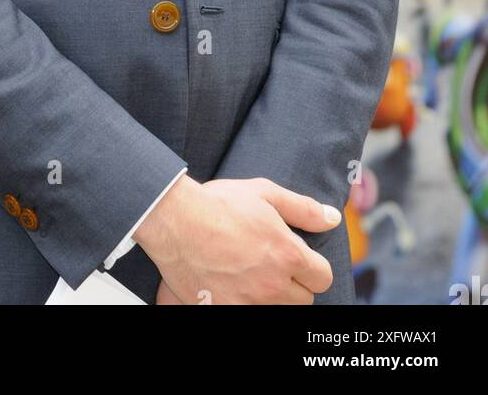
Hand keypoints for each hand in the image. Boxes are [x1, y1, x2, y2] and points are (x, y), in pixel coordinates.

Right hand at [135, 174, 339, 304]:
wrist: (175, 222)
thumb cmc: (218, 204)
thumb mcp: (265, 193)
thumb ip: (304, 209)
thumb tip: (333, 218)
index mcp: (288, 254)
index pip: (323, 277)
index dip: (313, 266)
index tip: (299, 258)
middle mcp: (273, 284)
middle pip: (304, 300)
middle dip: (294, 283)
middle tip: (274, 265)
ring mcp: (250, 302)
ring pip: (280, 310)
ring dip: (273, 296)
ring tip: (253, 275)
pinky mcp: (228, 311)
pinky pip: (251, 314)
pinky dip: (247, 303)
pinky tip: (235, 286)